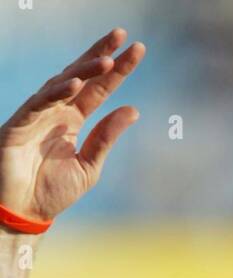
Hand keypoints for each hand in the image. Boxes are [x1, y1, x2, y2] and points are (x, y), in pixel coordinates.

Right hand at [0, 27, 144, 223]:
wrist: (23, 212)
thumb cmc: (52, 192)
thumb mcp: (89, 166)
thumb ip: (106, 137)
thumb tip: (133, 110)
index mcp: (74, 120)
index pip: (100, 89)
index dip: (117, 70)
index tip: (136, 49)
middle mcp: (57, 111)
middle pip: (83, 75)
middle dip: (101, 54)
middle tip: (122, 35)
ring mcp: (38, 114)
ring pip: (63, 83)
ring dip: (84, 70)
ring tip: (107, 61)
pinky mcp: (21, 123)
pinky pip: (40, 102)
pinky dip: (57, 92)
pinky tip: (76, 84)